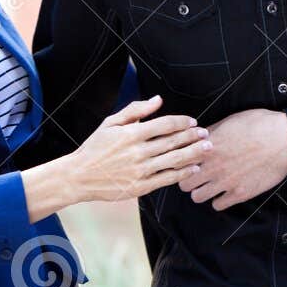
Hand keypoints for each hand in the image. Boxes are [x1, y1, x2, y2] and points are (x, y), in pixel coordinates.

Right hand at [70, 94, 210, 202]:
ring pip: (174, 160)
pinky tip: (193, 168)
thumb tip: (158, 100)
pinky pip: (167, 179)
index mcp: (131, 134)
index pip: (165, 124)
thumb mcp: (111, 123)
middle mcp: (138, 152)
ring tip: (207, 148)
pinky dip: (182, 173)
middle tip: (206, 134)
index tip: (193, 122)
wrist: (79, 176)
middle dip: (193, 137)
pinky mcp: (140, 187)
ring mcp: (140, 170)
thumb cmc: (95, 147)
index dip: (182, 122)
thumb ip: (135, 110)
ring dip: (194, 153)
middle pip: (173, 142)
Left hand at [177, 108, 286, 210]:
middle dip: (187, 179)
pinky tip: (224, 191)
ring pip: (197, 197)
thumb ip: (211, 131)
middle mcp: (213, 166)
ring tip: (210, 185)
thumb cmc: (260, 125)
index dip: (180, 162)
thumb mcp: (231, 120)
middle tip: (196, 175)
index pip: (179, 161)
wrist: (284, 140)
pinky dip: (219, 200)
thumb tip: (197, 135)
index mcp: (208, 147)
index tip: (186, 161)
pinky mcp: (239, 193)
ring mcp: (225, 182)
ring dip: (201, 191)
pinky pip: (217, 205)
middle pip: (183, 183)